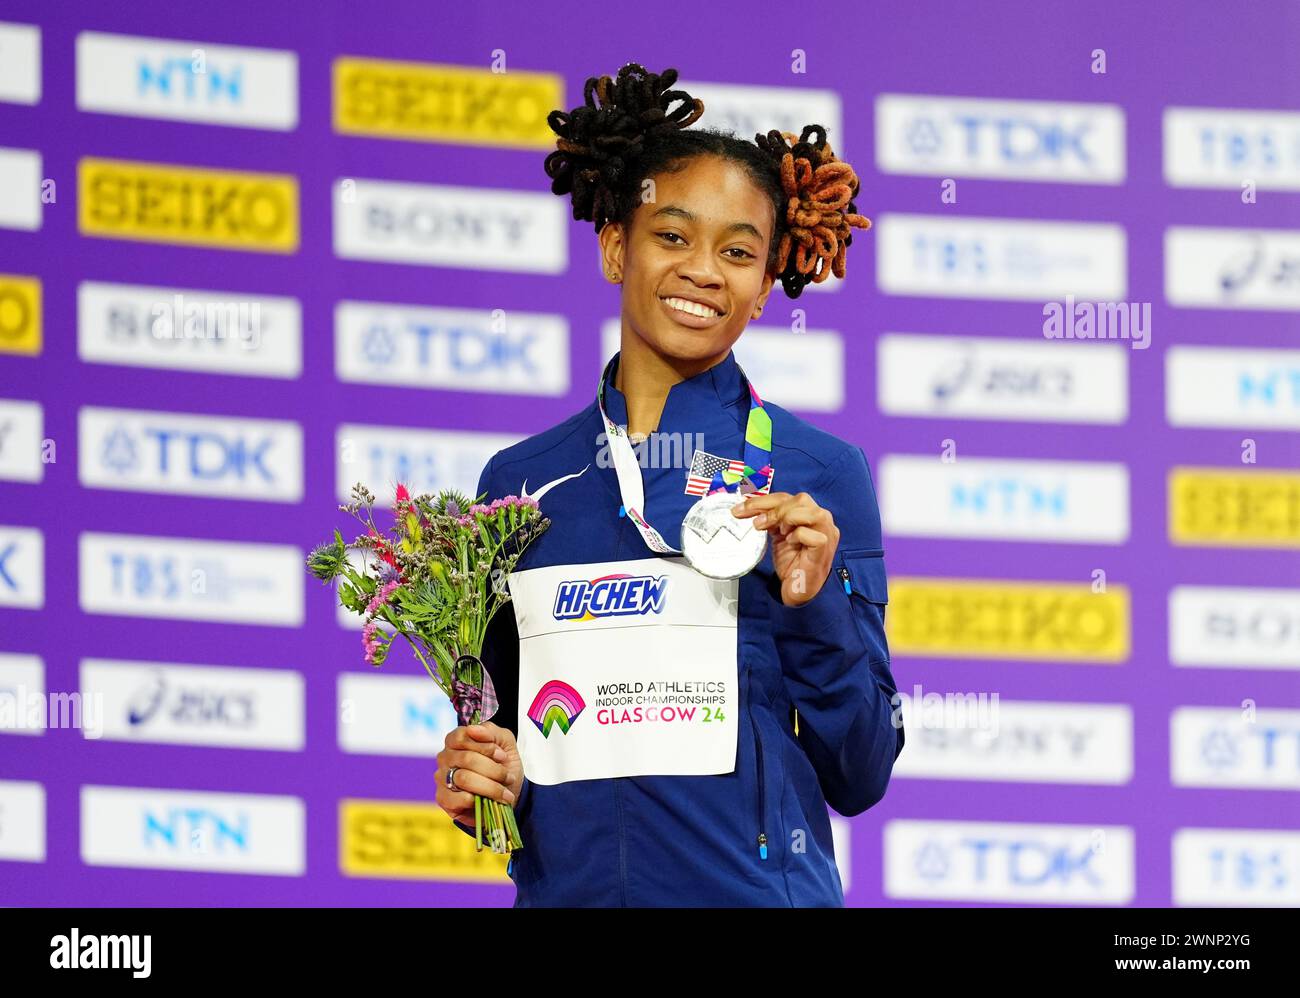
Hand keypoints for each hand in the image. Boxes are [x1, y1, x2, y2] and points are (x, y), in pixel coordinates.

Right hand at [435, 722, 523, 828]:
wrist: (509, 795)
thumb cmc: (504, 767)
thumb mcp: (505, 743)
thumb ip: (491, 731)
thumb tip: (473, 729)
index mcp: (456, 741)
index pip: (462, 737)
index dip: (485, 747)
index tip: (503, 756)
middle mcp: (445, 757)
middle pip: (466, 758)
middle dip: (494, 770)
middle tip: (508, 777)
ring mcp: (442, 778)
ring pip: (463, 778)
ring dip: (490, 787)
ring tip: (504, 793)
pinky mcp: (443, 799)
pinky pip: (457, 798)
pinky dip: (476, 800)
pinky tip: (486, 802)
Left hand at [732, 491, 839, 606]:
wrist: (798, 589)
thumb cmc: (792, 563)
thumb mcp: (776, 535)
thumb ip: (770, 520)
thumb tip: (748, 508)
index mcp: (809, 514)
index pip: (787, 498)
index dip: (762, 501)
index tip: (740, 509)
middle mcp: (821, 520)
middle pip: (799, 499)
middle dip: (772, 508)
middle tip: (756, 523)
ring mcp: (826, 532)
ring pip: (809, 511)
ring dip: (785, 518)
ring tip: (776, 532)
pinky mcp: (825, 547)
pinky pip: (811, 534)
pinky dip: (797, 535)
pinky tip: (790, 542)